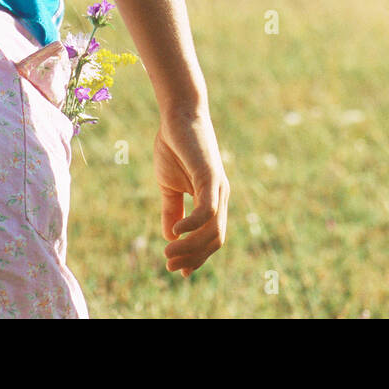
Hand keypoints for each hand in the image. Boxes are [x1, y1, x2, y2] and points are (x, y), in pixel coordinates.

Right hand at [154, 109, 228, 275]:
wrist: (178, 116)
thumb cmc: (175, 148)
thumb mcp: (169, 186)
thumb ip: (171, 210)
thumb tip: (171, 237)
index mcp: (213, 200)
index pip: (211, 238)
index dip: (197, 257)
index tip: (178, 271)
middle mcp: (221, 196)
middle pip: (215, 240)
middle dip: (193, 258)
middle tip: (169, 265)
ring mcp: (218, 187)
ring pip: (213, 230)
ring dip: (191, 247)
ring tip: (168, 253)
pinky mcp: (210, 176)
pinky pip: (208, 209)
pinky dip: (192, 225)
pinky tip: (176, 230)